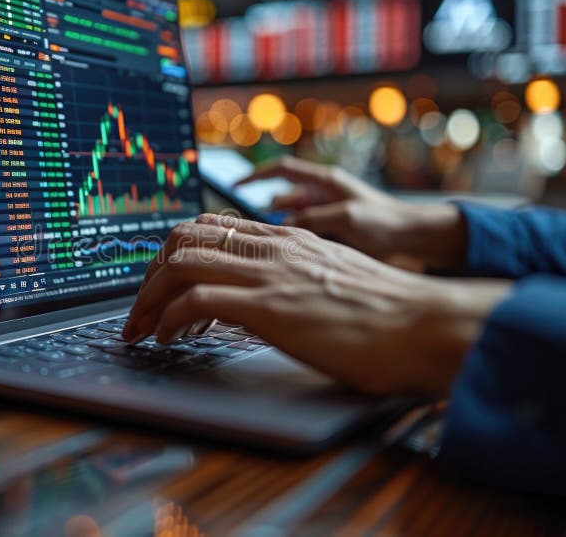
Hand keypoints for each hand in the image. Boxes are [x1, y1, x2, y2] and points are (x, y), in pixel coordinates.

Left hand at [123, 214, 510, 396]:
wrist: (424, 324)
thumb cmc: (389, 313)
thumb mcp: (333, 279)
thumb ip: (296, 277)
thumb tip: (269, 297)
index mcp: (287, 238)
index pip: (211, 227)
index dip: (175, 252)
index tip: (163, 283)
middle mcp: (272, 246)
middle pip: (184, 238)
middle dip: (150, 275)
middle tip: (140, 309)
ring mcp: (268, 273)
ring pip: (180, 264)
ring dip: (149, 299)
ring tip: (142, 329)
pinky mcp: (268, 306)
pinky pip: (196, 301)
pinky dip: (171, 318)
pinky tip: (169, 339)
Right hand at [237, 157, 467, 270]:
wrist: (416, 239)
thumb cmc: (387, 223)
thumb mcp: (347, 218)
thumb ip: (312, 219)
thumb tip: (282, 226)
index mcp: (324, 182)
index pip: (281, 170)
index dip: (256, 175)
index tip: (235, 186)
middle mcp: (321, 195)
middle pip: (281, 200)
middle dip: (267, 214)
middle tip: (253, 233)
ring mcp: (326, 214)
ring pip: (291, 221)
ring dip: (282, 233)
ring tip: (277, 249)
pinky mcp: (331, 233)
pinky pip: (303, 236)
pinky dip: (296, 245)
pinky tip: (294, 259)